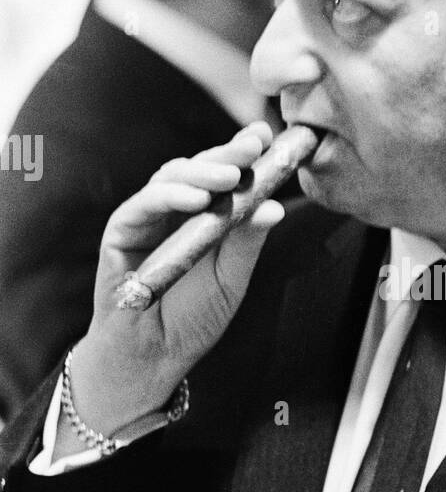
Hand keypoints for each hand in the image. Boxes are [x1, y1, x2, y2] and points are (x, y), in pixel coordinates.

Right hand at [67, 122, 284, 436]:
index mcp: (206, 214)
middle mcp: (177, 208)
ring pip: (173, 177)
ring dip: (204, 172)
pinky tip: (196, 199)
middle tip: (254, 144)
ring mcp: (149, 215)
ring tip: (232, 176)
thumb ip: (248, 241)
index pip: (225, 175)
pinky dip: (171, 196)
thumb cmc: (193, 317)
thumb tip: (276, 207)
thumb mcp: (232, 277)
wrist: (154, 354)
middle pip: (201, 168)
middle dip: (228, 154)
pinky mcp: (122, 228)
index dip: (244, 154)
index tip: (268, 137)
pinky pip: (145, 203)